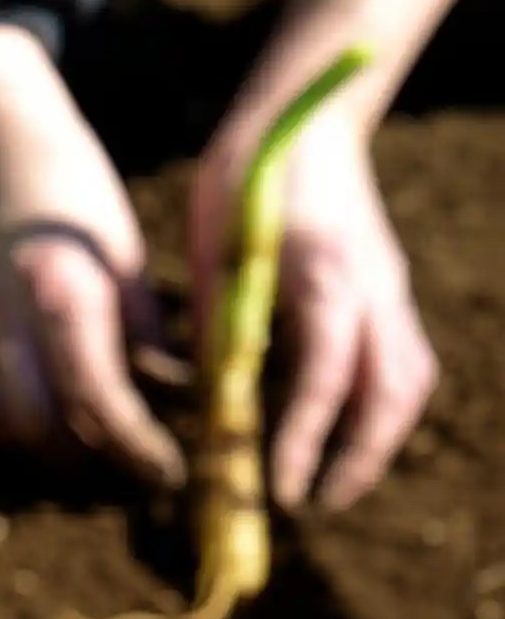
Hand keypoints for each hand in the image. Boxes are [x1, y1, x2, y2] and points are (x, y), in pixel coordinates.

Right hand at [0, 24, 185, 486]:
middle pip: (40, 426)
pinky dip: (13, 424)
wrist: (7, 147)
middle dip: (90, 459)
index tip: (170, 470)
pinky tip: (49, 414)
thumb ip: (143, 335)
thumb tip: (167, 399)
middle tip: (133, 463)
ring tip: (90, 445)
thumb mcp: (129, 262)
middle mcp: (12, 317)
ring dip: (45, 448)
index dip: (138, 447)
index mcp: (66, 294)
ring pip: (0, 422)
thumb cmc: (83, 197)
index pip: (98, 399)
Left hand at [191, 112, 438, 510]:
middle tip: (314, 501)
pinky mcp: (387, 284)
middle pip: (389, 390)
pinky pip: (403, 357)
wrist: (308, 118)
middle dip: (357, 457)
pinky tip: (344, 427)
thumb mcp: (213, 244)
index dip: (303, 437)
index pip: (324, 375)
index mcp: (320, 271)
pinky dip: (380, 405)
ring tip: (333, 480)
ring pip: (408, 379)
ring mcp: (387, 283)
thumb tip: (210, 398)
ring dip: (377, 438)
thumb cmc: (244, 174)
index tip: (277, 483)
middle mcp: (368, 283)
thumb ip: (220, 318)